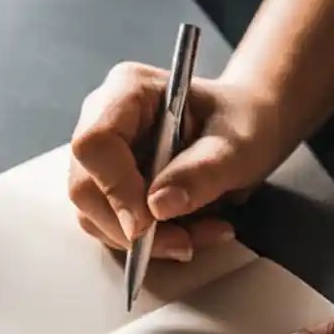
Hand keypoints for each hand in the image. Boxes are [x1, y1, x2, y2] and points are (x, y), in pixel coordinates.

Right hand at [68, 62, 281, 259]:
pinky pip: (110, 227)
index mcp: (127, 91)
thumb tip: (157, 207)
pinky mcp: (107, 188)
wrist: (247, 129)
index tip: (148, 224)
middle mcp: (102, 121)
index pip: (94, 143)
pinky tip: (189, 234)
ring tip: (201, 235)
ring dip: (145, 241)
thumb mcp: (238, 146)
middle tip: (185, 243)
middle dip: (132, 228)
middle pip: (86, 187)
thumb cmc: (243, 122)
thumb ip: (201, 172)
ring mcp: (101, 158)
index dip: (114, 187)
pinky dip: (149, 243)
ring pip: (94, 215)